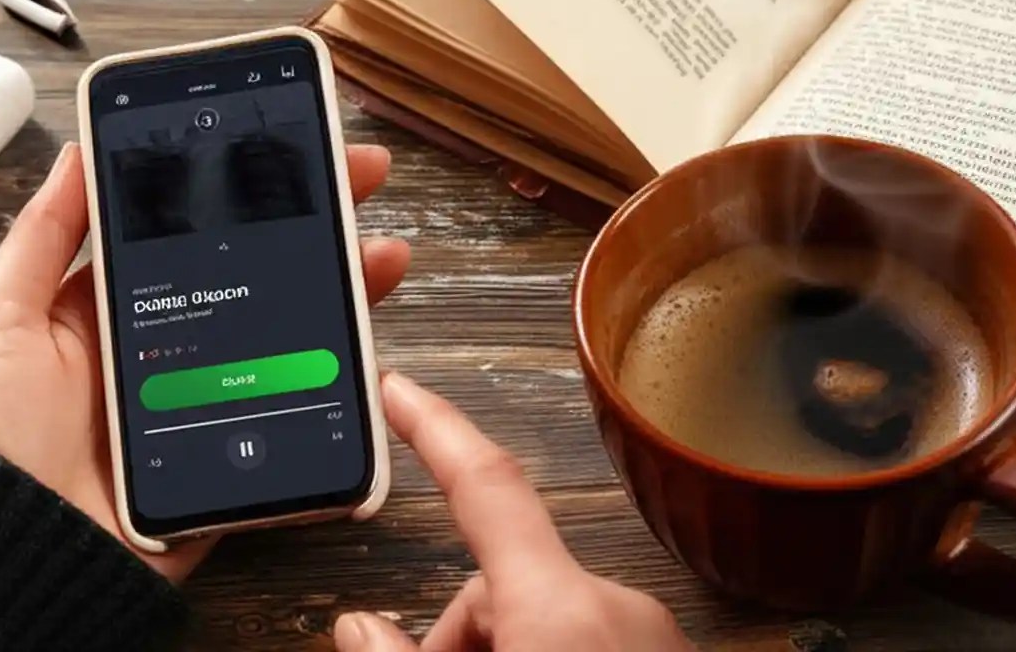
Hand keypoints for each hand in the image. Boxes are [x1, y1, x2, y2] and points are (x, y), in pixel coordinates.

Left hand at [0, 142, 409, 582]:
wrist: (17, 551)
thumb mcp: (1, 318)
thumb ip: (42, 236)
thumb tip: (77, 154)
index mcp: (117, 309)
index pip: (194, 232)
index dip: (243, 189)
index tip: (286, 149)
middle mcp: (172, 348)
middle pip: (257, 273)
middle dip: (311, 225)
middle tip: (357, 181)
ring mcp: (209, 397)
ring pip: (289, 334)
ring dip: (340, 290)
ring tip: (377, 254)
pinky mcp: (233, 451)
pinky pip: (296, 408)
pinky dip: (338, 379)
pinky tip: (366, 343)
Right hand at [334, 374, 694, 651]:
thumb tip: (359, 631)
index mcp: (563, 611)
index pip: (486, 484)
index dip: (434, 428)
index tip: (399, 389)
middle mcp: (618, 610)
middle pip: (507, 576)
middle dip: (459, 628)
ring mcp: (656, 638)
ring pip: (549, 615)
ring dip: (504, 647)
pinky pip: (592, 640)